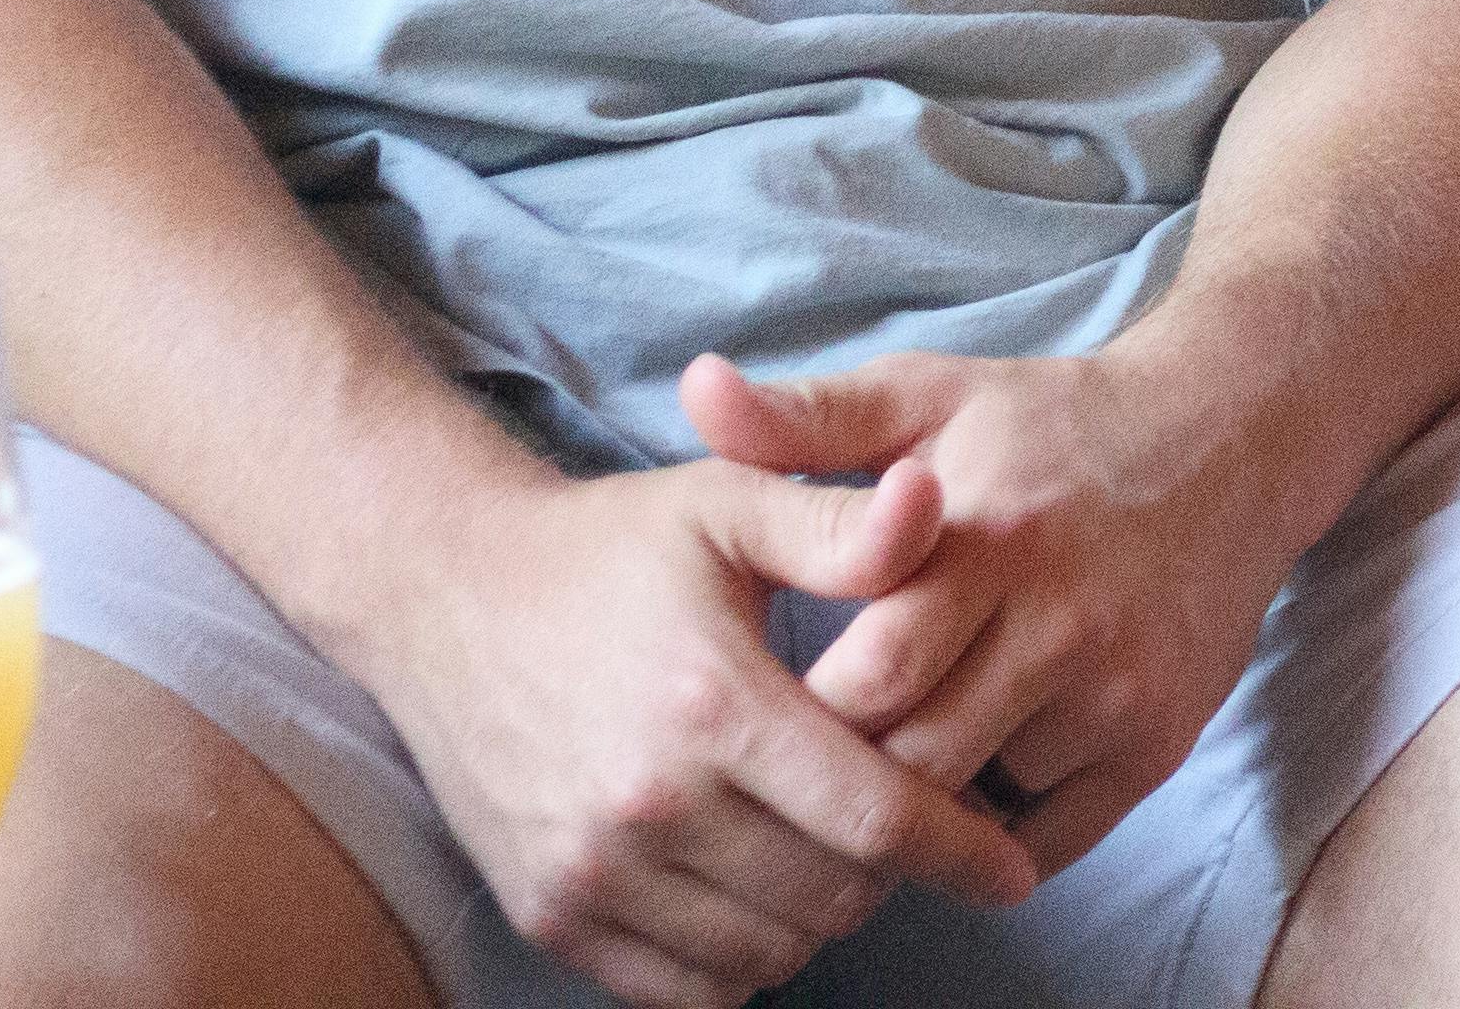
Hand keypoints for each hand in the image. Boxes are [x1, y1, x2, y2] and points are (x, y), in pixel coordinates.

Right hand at [341, 443, 1038, 1008]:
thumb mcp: (730, 504)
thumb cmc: (610, 548)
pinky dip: (741, 959)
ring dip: (820, 916)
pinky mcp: (549, 912)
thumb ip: (843, 524)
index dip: (962, 851)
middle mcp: (649, 805)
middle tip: (902, 825)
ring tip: (829, 849)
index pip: (873, 816)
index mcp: (712, 705)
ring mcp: (590, 871)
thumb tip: (938, 499)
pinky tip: (757, 892)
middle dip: (891, 873)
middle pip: (830, 896)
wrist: (445, 596)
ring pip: (767, 951)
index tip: (1014, 870)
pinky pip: (684, 990)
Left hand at [685, 343, 1308, 884]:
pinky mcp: (1162, 742)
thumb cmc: (1056, 423)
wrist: (1237, 436)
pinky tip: (971, 780)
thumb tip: (694, 389)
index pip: (865, 678)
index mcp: (986, 538)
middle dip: (850, 776)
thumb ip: (808, 416)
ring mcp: (1119, 689)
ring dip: (921, 805)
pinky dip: (996, 831)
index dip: (801, 715)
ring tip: (887, 769)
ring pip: (977, 805)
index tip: (768, 715)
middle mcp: (1061, 620)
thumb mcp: (932, 396)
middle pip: (915, 760)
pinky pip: (1049, 840)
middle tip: (809, 771)